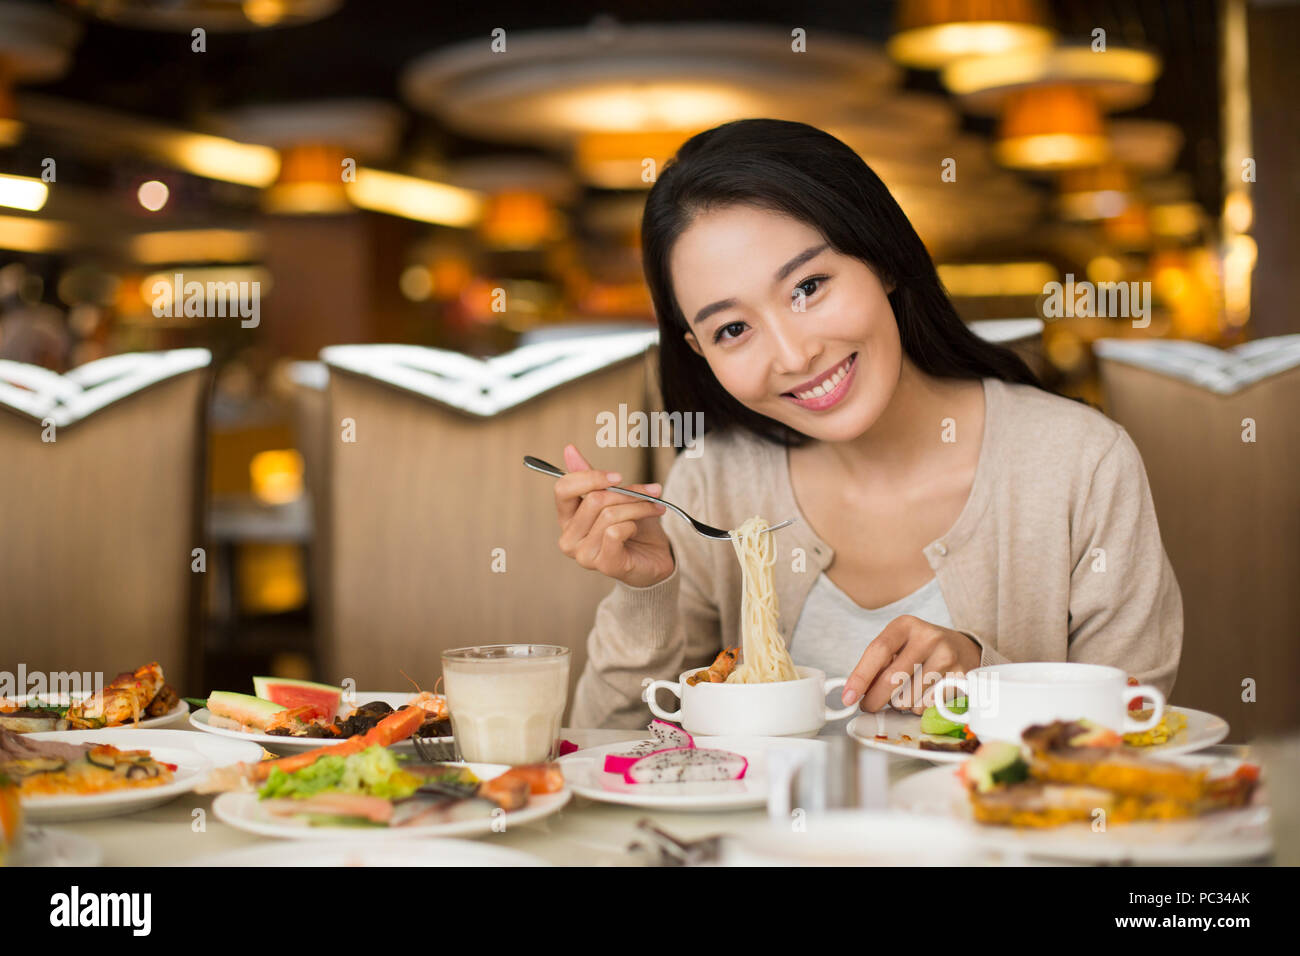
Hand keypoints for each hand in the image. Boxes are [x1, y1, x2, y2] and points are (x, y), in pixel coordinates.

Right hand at [553, 444, 675, 588]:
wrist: (656, 556)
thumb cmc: (634, 527)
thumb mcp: (615, 498)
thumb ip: (592, 478)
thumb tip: (569, 449)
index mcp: (567, 518)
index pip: (563, 488)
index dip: (591, 477)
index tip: (618, 476)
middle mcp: (569, 538)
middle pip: (594, 500)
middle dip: (627, 493)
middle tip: (651, 492)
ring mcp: (583, 555)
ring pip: (609, 515)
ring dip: (638, 508)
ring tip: (654, 508)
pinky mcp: (603, 565)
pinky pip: (616, 532)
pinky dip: (633, 525)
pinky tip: (638, 530)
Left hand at [841, 615, 981, 714]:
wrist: (961, 648)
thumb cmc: (920, 650)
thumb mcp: (898, 645)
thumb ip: (877, 664)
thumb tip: (854, 693)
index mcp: (905, 625)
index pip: (878, 651)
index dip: (860, 677)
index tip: (848, 697)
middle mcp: (928, 638)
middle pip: (893, 679)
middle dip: (875, 699)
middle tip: (869, 705)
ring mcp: (947, 657)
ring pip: (909, 698)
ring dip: (900, 704)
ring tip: (906, 692)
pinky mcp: (961, 678)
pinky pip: (928, 706)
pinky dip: (919, 708)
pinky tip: (923, 695)